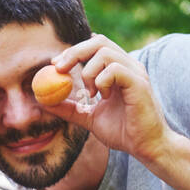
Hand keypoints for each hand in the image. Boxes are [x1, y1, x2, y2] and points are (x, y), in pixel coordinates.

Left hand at [42, 35, 170, 162]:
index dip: (73, 51)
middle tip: (59, 69)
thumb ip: (69, 108)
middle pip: (98, 42)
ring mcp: (135, 72)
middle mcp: (128, 66)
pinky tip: (103, 97)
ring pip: (105, 53)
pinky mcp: (139, 83)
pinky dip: (102, 81)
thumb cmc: (123, 132)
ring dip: (89, 73)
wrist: (145, 147)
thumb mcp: (88, 117)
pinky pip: (115, 69)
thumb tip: (44, 101)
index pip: (94, 46)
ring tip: (90, 94)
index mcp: (118, 70)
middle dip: (74, 53)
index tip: (55, 65)